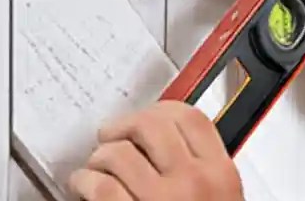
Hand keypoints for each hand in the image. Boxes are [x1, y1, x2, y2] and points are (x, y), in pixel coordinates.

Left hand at [69, 101, 242, 200]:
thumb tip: (167, 148)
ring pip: (117, 152)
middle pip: (150, 123)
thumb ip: (201, 174)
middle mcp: (193, 183)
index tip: (147, 118)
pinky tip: (83, 187)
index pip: (189, 118)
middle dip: (123, 127)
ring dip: (98, 158)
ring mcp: (160, 200)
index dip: (160, 111)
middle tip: (112, 137)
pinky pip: (98, 184)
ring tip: (96, 168)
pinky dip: (84, 182)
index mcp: (221, 177)